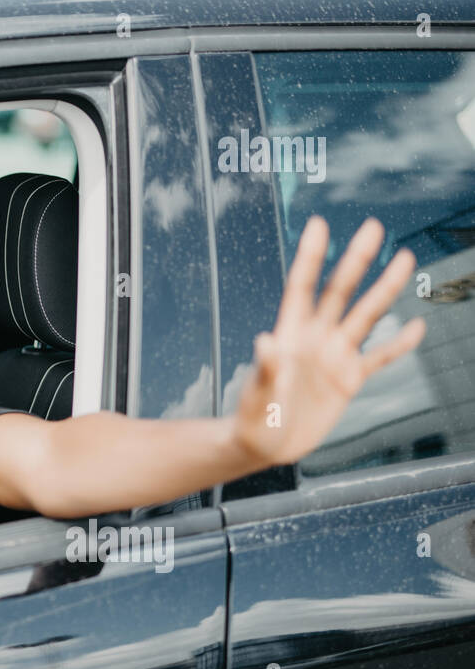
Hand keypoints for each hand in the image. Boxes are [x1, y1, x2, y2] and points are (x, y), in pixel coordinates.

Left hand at [233, 216, 425, 467]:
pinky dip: (398, 343)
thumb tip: (266, 342)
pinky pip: (379, 357)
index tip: (318, 224)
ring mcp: (334, 356)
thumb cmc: (252, 417)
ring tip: (405, 258)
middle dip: (356, 259)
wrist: (264, 443)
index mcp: (289, 334)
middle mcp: (315, 338)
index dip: (311, 256)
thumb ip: (265, 370)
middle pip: (340, 291)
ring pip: (365, 315)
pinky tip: (416, 326)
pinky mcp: (348, 379)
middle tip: (373, 227)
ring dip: (385, 288)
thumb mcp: (256, 395)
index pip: (302, 286)